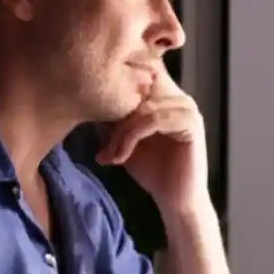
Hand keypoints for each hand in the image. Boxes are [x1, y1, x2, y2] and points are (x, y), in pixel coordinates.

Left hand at [96, 60, 207, 212]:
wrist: (175, 200)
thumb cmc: (151, 169)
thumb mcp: (122, 138)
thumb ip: (111, 116)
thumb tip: (83, 98)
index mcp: (164, 94)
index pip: (136, 74)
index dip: (113, 90)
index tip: (95, 120)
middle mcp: (178, 96)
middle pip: (136, 87)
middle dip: (113, 115)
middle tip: (103, 145)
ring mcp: (186, 108)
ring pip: (141, 106)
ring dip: (120, 133)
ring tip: (110, 155)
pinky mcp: (190, 124)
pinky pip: (152, 120)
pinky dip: (131, 138)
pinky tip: (121, 158)